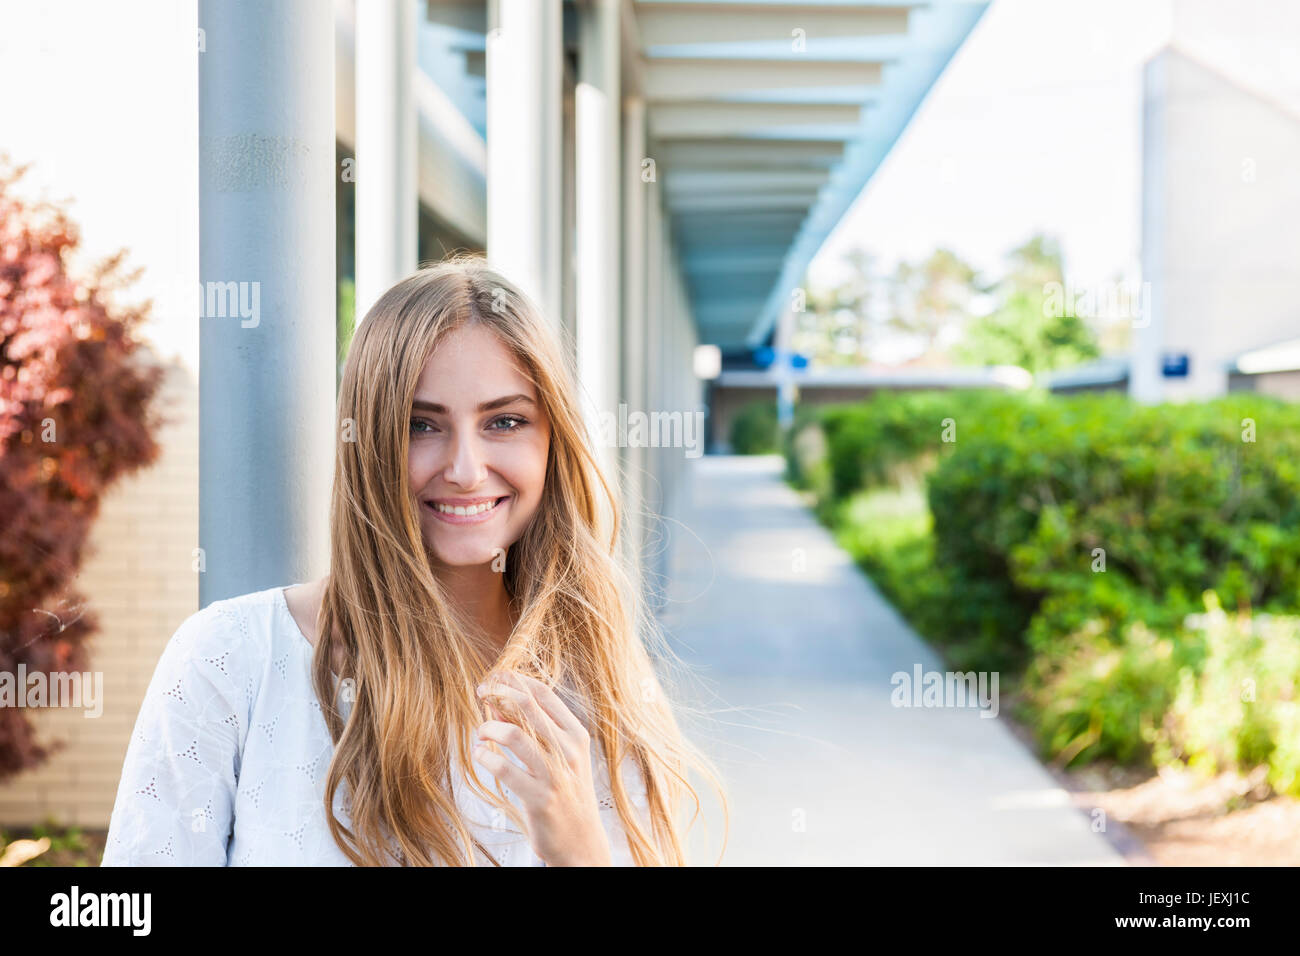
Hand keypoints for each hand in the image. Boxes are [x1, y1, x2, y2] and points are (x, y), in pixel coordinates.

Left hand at [473, 671, 612, 866]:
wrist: (582, 841)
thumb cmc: (566, 794)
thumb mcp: (560, 757)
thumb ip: (534, 731)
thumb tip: (498, 704)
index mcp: (576, 734)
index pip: (543, 693)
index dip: (515, 680)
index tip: (495, 678)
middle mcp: (568, 750)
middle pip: (528, 706)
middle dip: (498, 693)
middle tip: (481, 692)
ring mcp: (555, 774)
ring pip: (514, 734)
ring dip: (489, 728)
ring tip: (481, 734)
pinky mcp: (540, 797)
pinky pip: (505, 768)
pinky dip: (485, 757)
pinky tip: (480, 755)